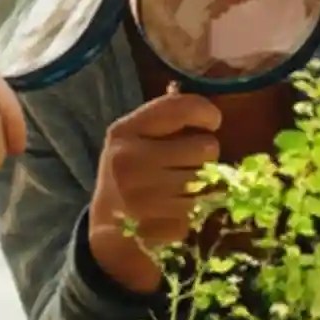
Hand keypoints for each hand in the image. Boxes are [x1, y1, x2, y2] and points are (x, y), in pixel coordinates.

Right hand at [88, 92, 220, 291]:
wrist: (107, 227)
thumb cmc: (131, 170)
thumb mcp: (135, 137)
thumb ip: (164, 116)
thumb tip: (185, 92)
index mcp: (124, 132)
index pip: (180, 108)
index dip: (206, 112)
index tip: (211, 122)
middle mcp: (129, 162)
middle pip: (206, 147)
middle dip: (205, 154)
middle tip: (189, 161)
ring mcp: (142, 198)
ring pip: (208, 180)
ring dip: (204, 183)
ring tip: (182, 185)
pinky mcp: (156, 227)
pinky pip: (201, 210)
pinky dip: (196, 210)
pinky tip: (177, 208)